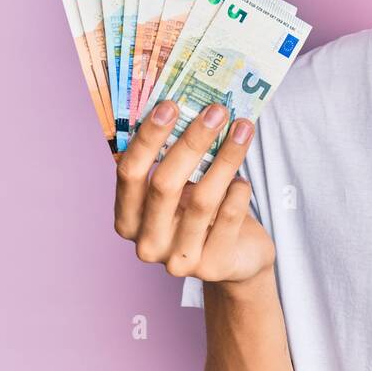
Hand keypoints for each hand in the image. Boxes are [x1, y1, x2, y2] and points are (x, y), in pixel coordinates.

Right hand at [114, 100, 274, 282]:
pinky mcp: (214, 265)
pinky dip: (238, 191)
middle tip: (216, 111)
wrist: (238, 257)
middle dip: (192, 141)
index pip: (129, 173)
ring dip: (225, 157)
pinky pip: (229, 216)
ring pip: (202, 199)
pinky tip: (243, 179)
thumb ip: (174, 160)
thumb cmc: (203, 212)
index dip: (148, 138)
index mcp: (128, 218)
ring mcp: (178, 259)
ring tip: (243, 128)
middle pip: (164, 184)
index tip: (171, 105)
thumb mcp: (182, 190)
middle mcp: (147, 242)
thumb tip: (189, 106)